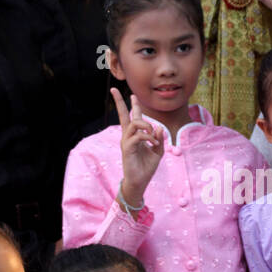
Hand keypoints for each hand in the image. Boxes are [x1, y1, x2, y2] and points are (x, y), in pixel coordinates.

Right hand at [111, 87, 164, 204]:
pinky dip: (147, 137)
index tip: (132, 94)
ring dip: (146, 125)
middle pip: (123, 116)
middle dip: (119, 102)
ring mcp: (126, 142)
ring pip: (133, 124)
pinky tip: (153, 143)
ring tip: (153, 135)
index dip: (133, 106)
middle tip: (113, 90)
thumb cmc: (147, 167)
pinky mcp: (127, 148)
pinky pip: (137, 136)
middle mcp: (128, 136)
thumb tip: (158, 127)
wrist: (140, 181)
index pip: (133, 117)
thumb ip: (158, 139)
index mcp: (135, 135)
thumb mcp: (157, 151)